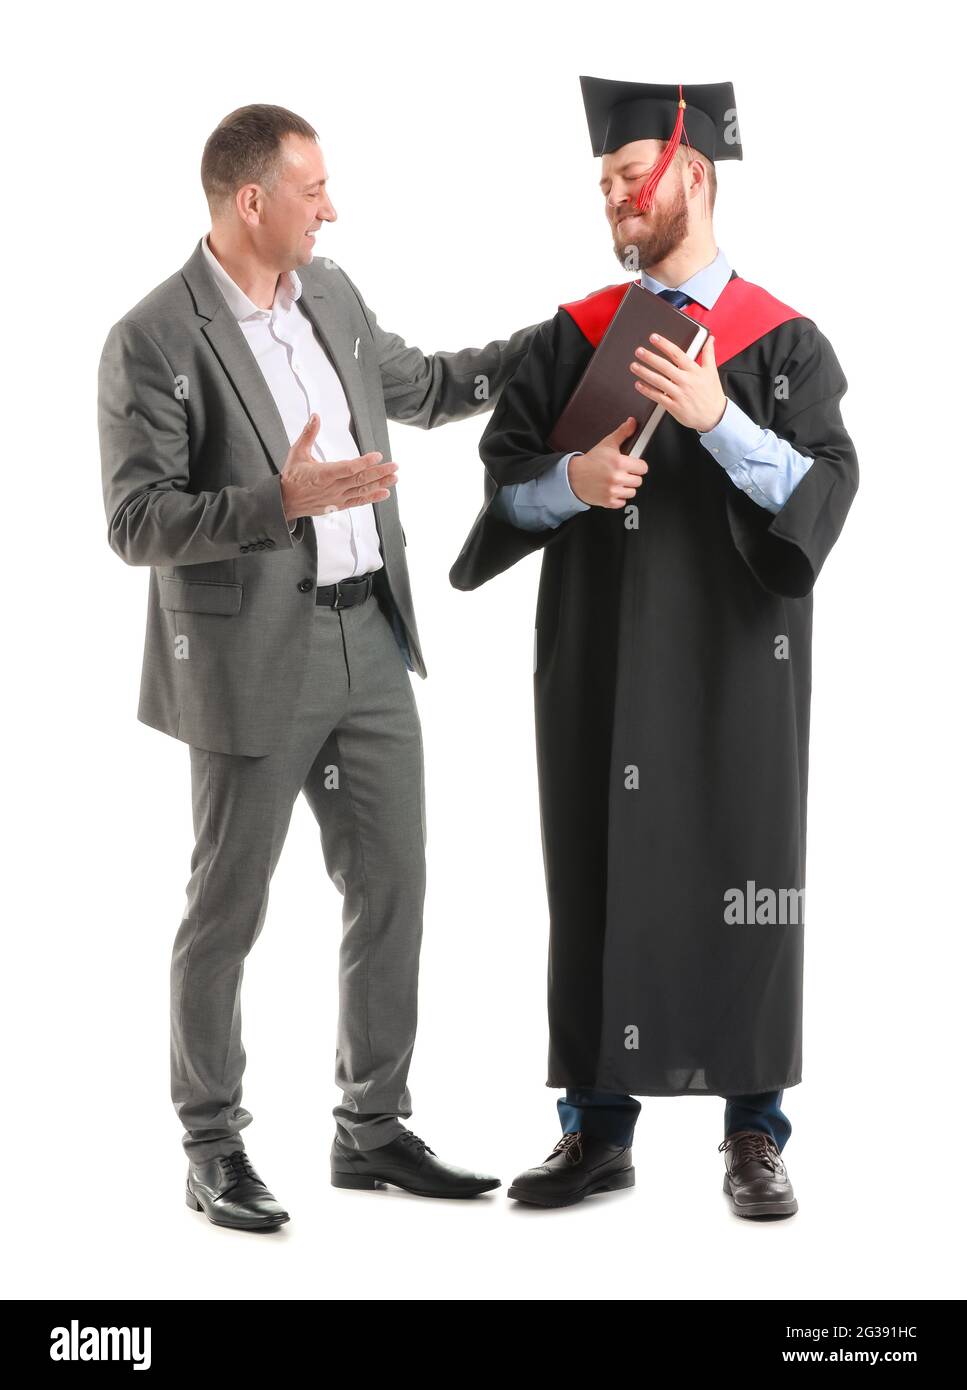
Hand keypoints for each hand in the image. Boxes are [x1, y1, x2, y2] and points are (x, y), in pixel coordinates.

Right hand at [280, 414, 397, 520]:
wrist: (286, 501)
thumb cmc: (292, 477)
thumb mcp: (297, 452)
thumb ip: (308, 434)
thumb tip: (315, 417)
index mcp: (323, 474)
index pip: (348, 468)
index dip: (364, 462)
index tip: (377, 456)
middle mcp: (333, 487)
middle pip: (360, 479)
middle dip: (380, 472)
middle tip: (394, 466)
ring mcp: (337, 497)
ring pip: (362, 490)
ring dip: (380, 484)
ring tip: (394, 477)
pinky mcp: (339, 504)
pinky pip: (358, 501)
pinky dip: (372, 497)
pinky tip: (384, 493)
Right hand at [566, 416, 648, 508]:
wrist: (574, 476)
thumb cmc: (591, 461)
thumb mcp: (607, 443)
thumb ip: (623, 433)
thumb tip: (632, 422)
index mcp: (619, 463)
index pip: (643, 468)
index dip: (638, 466)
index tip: (633, 465)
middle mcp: (617, 478)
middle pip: (638, 481)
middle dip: (632, 476)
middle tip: (622, 473)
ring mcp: (613, 491)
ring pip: (632, 492)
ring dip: (626, 488)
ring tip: (617, 481)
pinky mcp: (608, 501)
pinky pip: (623, 502)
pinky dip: (618, 497)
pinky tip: (612, 489)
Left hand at [629, 333, 726, 432]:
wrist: (714, 416)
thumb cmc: (712, 393)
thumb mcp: (712, 371)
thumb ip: (708, 353)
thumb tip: (710, 338)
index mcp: (694, 370)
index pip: (677, 354)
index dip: (664, 345)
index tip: (654, 338)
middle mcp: (686, 381)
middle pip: (665, 366)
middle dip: (650, 358)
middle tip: (639, 351)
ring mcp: (679, 394)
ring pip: (659, 381)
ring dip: (644, 373)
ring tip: (634, 366)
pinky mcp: (674, 406)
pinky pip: (658, 397)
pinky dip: (647, 390)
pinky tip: (638, 384)